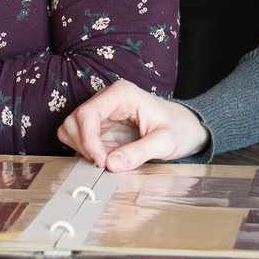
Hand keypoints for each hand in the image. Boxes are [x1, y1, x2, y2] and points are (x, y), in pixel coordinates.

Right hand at [57, 79, 208, 171]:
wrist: (186, 128)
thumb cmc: (179, 128)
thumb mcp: (166, 142)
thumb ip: (140, 152)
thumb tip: (112, 164)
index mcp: (122, 94)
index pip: (88, 113)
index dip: (88, 139)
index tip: (100, 161)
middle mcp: (108, 99)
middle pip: (74, 121)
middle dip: (84, 146)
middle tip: (104, 164)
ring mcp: (103, 112)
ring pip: (71, 129)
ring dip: (83, 149)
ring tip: (108, 159)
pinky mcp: (101, 126)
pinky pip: (80, 139)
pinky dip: (87, 152)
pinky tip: (107, 158)